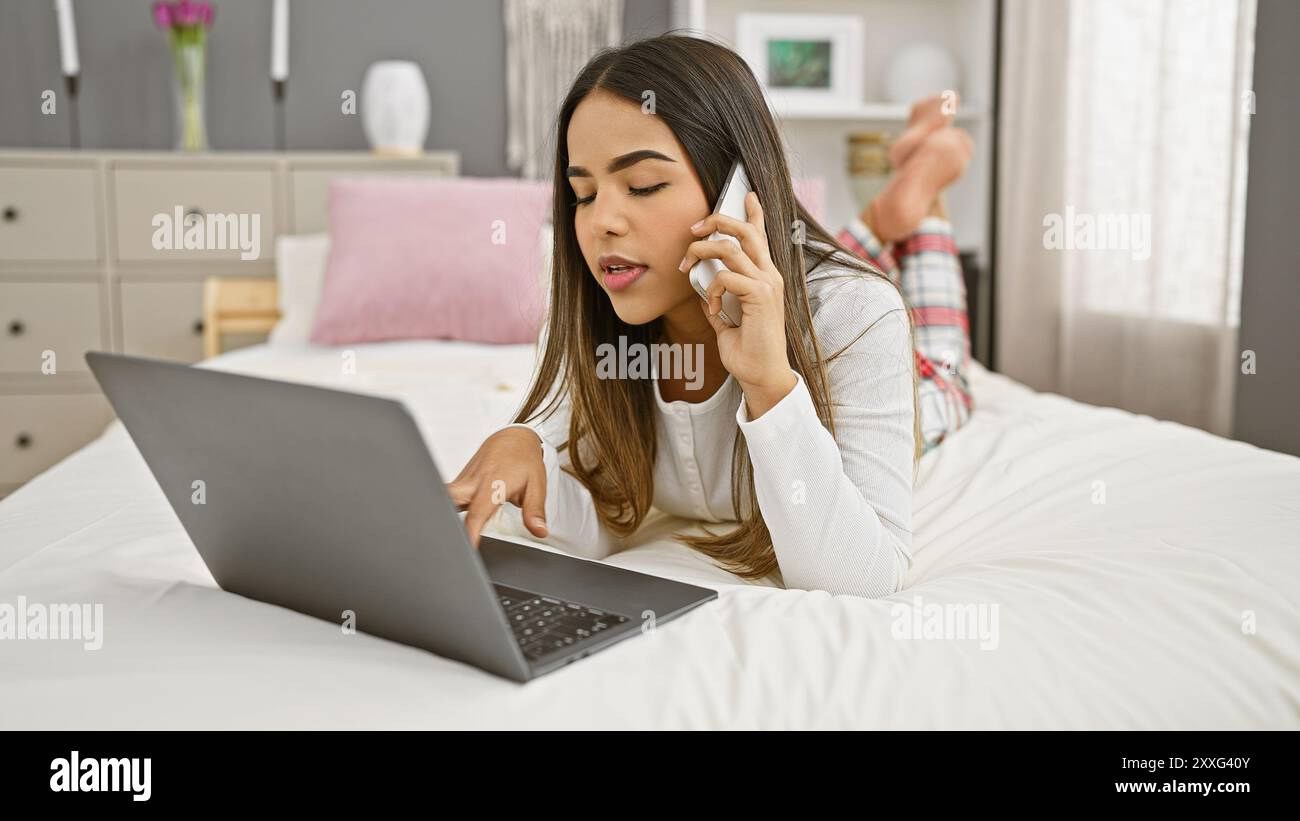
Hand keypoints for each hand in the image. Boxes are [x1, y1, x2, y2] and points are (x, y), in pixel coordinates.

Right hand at [446, 427, 548, 547]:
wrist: (514, 438)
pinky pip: (447, 496)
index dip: (470, 532)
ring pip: (443, 497)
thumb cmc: (525, 461)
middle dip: (443, 520)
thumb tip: (540, 531)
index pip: (476, 513)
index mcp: (492, 485)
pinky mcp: (460, 481)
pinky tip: (448, 522)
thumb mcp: (537, 486)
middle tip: (446, 544)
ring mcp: (464, 480)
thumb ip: (535, 511)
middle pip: (448, 501)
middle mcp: (474, 482)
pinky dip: (444, 509)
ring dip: (441, 514)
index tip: (467, 548)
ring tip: (444, 537)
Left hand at [679, 191, 796, 416]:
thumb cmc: (747, 351)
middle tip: (694, 228)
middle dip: (717, 220)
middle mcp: (770, 275)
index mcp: (765, 277)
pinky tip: (713, 308)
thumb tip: (701, 289)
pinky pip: (725, 277)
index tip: (746, 194)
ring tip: (686, 265)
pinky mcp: (759, 295)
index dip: (753, 213)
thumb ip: (717, 300)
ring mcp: (767, 284)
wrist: (761, 375)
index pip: (761, 236)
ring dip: (701, 250)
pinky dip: (711, 289)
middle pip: (745, 230)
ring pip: (730, 247)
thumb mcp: (727, 320)